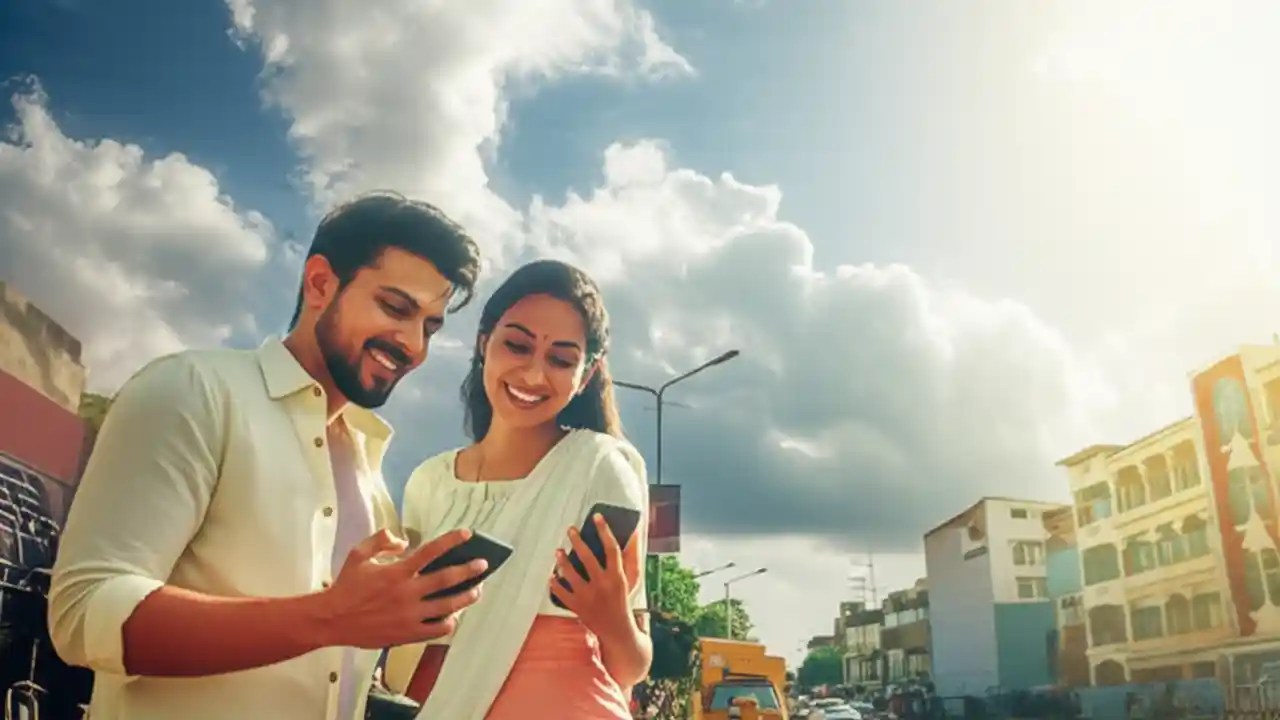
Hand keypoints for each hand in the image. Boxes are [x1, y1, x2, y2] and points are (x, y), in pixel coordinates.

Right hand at [321, 528, 487, 648]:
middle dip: (469, 570)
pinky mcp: (407, 634)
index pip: (431, 551)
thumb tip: (404, 541)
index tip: (468, 534)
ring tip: (477, 591)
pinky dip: (449, 623)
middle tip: (483, 565)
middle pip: (447, 579)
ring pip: (448, 606)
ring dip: (466, 597)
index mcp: (397, 572)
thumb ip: (381, 541)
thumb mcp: (358, 554)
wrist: (332, 620)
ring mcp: (409, 615)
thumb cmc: (346, 586)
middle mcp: (407, 593)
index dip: (452, 541)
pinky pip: (436, 630)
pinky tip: (454, 617)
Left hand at [549, 514, 639, 640]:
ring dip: (562, 561)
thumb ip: (633, 556)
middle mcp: (602, 585)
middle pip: (587, 558)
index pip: (612, 548)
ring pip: (571, 574)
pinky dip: (554, 584)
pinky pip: (561, 593)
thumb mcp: (632, 579)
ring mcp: (587, 597)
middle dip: (577, 541)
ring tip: (558, 551)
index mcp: (617, 577)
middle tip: (571, 530)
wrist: (617, 631)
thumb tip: (636, 532)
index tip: (597, 517)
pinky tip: (552, 576)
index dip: (604, 531)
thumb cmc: (625, 601)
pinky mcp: (577, 607)